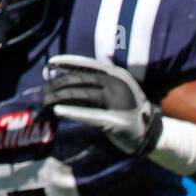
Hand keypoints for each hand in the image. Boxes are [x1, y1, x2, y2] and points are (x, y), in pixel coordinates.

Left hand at [43, 54, 161, 155]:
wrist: (151, 134)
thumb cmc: (128, 112)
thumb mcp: (116, 92)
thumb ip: (98, 85)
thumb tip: (68, 81)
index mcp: (116, 75)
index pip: (88, 64)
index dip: (68, 62)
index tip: (50, 63)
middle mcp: (117, 85)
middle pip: (81, 81)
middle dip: (59, 85)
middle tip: (44, 92)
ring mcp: (117, 102)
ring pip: (82, 96)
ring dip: (61, 98)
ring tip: (46, 102)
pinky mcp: (115, 121)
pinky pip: (89, 115)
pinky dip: (72, 113)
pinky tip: (58, 112)